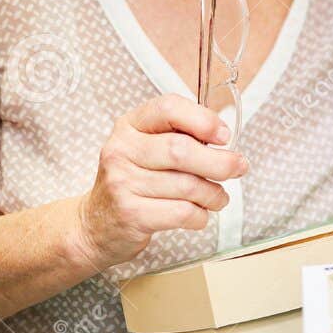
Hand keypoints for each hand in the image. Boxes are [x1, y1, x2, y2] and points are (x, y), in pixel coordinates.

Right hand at [72, 94, 246, 269]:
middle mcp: (121, 150)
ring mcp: (123, 183)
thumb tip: (223, 140)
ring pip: (187, 185)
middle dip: (220, 162)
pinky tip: (199, 214)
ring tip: (218, 197)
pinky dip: (200, 215)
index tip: (223, 135)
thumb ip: (178, 137)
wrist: (94, 224)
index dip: (202, 120)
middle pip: (181, 150)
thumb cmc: (132, 182)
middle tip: (238, 167)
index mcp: (129, 126)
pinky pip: (182, 212)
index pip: (168, 108)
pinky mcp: (131, 214)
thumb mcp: (144, 149)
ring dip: (214, 194)